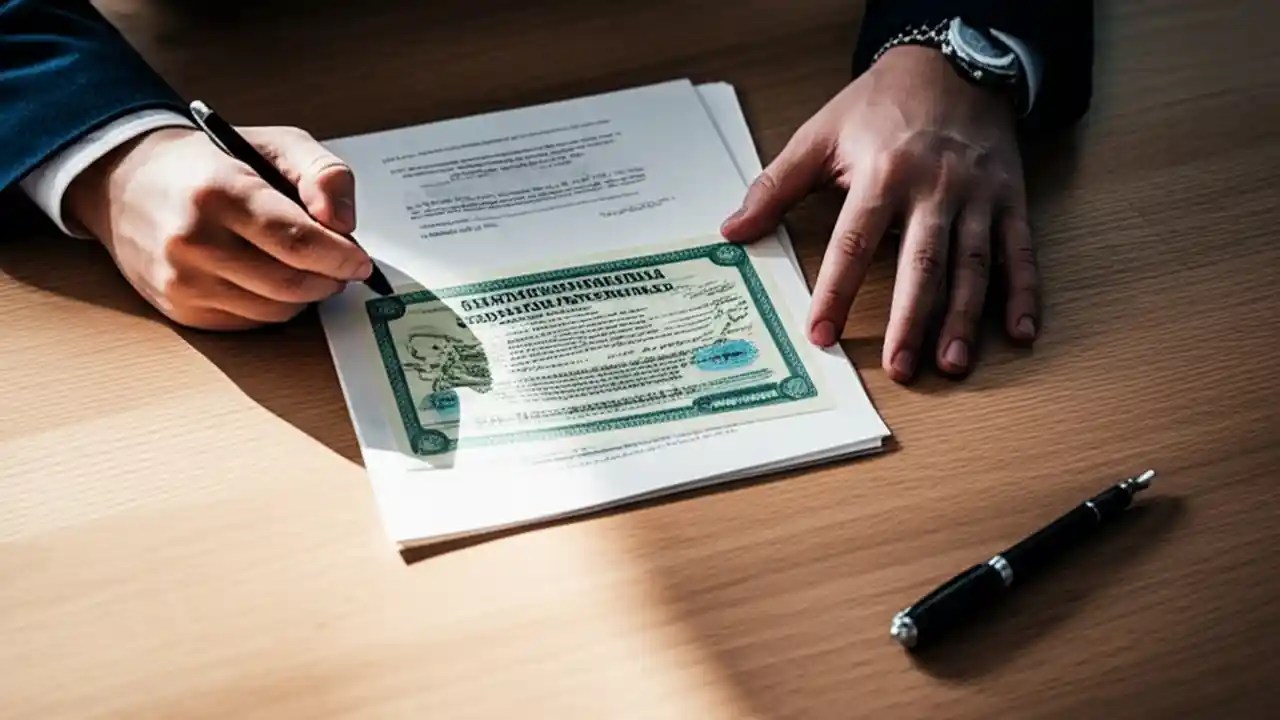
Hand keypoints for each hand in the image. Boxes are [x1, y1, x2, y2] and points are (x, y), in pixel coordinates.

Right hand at [66, 126, 369, 330]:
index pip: (298, 242)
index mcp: (219, 191)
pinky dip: (275, 306)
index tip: (361, 261)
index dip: (341, 257)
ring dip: (306, 295)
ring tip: (306, 267)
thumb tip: (346, 224)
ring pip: (277, 310)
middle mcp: (194, 240)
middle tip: (341, 265)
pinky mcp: (180, 309)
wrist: (125, 182)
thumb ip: (323, 174)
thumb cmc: (210, 163)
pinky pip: (251, 323)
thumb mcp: (274, 145)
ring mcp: (182, 281)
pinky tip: (270, 279)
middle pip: (292, 283)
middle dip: (330, 278)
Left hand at [721, 46, 1037, 381]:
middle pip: (921, 264)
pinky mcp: (1010, 198)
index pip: (854, 243)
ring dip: (964, 318)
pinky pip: (1020, 250)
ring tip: (951, 364)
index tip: (821, 334)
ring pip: (973, 266)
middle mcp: (934, 188)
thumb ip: (775, 186)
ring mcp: (977, 196)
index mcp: (883, 174)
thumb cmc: (880, 103)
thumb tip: (732, 230)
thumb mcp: (820, 134)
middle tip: (898, 368)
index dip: (836, 291)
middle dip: (909, 321)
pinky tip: (1020, 333)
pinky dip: (1025, 293)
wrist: (952, 60)